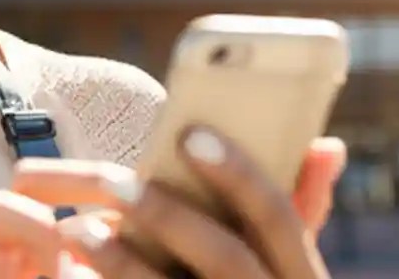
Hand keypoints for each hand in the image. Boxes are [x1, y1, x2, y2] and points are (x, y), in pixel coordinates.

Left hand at [12, 130, 347, 278]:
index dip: (239, 173)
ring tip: (77, 230)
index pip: (281, 217)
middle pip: (226, 257)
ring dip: (124, 264)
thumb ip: (301, 209)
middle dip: (169, 216)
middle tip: (112, 180)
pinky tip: (72, 276)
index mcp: (302, 276)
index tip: (189, 133)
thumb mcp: (288, 267)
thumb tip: (326, 143)